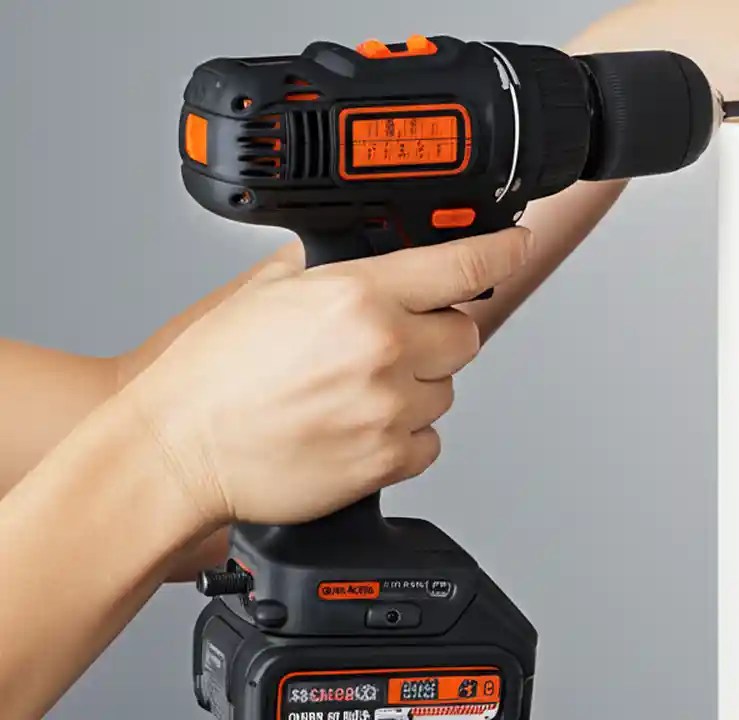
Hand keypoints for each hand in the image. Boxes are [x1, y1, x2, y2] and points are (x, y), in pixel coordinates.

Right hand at [120, 228, 533, 526]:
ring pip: (446, 390)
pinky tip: (358, 428)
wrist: (176, 449)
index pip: (462, 266)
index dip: (500, 253)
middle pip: (465, 334)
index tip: (515, 247)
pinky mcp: (385, 461)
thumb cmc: (208, 375)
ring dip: (416, 387)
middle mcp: (383, 349)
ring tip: (353, 392)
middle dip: (438, 334)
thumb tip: (371, 262)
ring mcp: (388, 409)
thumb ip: (332, 270)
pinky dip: (405, 435)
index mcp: (357, 296)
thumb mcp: (268, 290)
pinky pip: (429, 442)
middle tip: (393, 343)